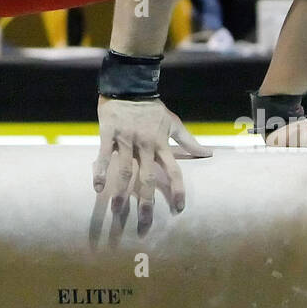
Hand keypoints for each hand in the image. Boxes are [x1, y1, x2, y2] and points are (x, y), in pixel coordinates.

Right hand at [94, 96, 211, 236]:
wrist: (130, 84)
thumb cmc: (152, 107)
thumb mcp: (173, 122)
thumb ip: (189, 141)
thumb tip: (209, 154)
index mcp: (161, 143)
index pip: (174, 170)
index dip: (177, 190)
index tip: (179, 208)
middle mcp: (145, 144)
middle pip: (147, 178)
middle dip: (146, 202)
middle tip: (144, 223)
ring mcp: (126, 139)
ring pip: (124, 170)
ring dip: (120, 192)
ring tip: (117, 211)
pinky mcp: (108, 133)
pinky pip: (103, 155)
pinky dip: (100, 172)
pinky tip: (97, 188)